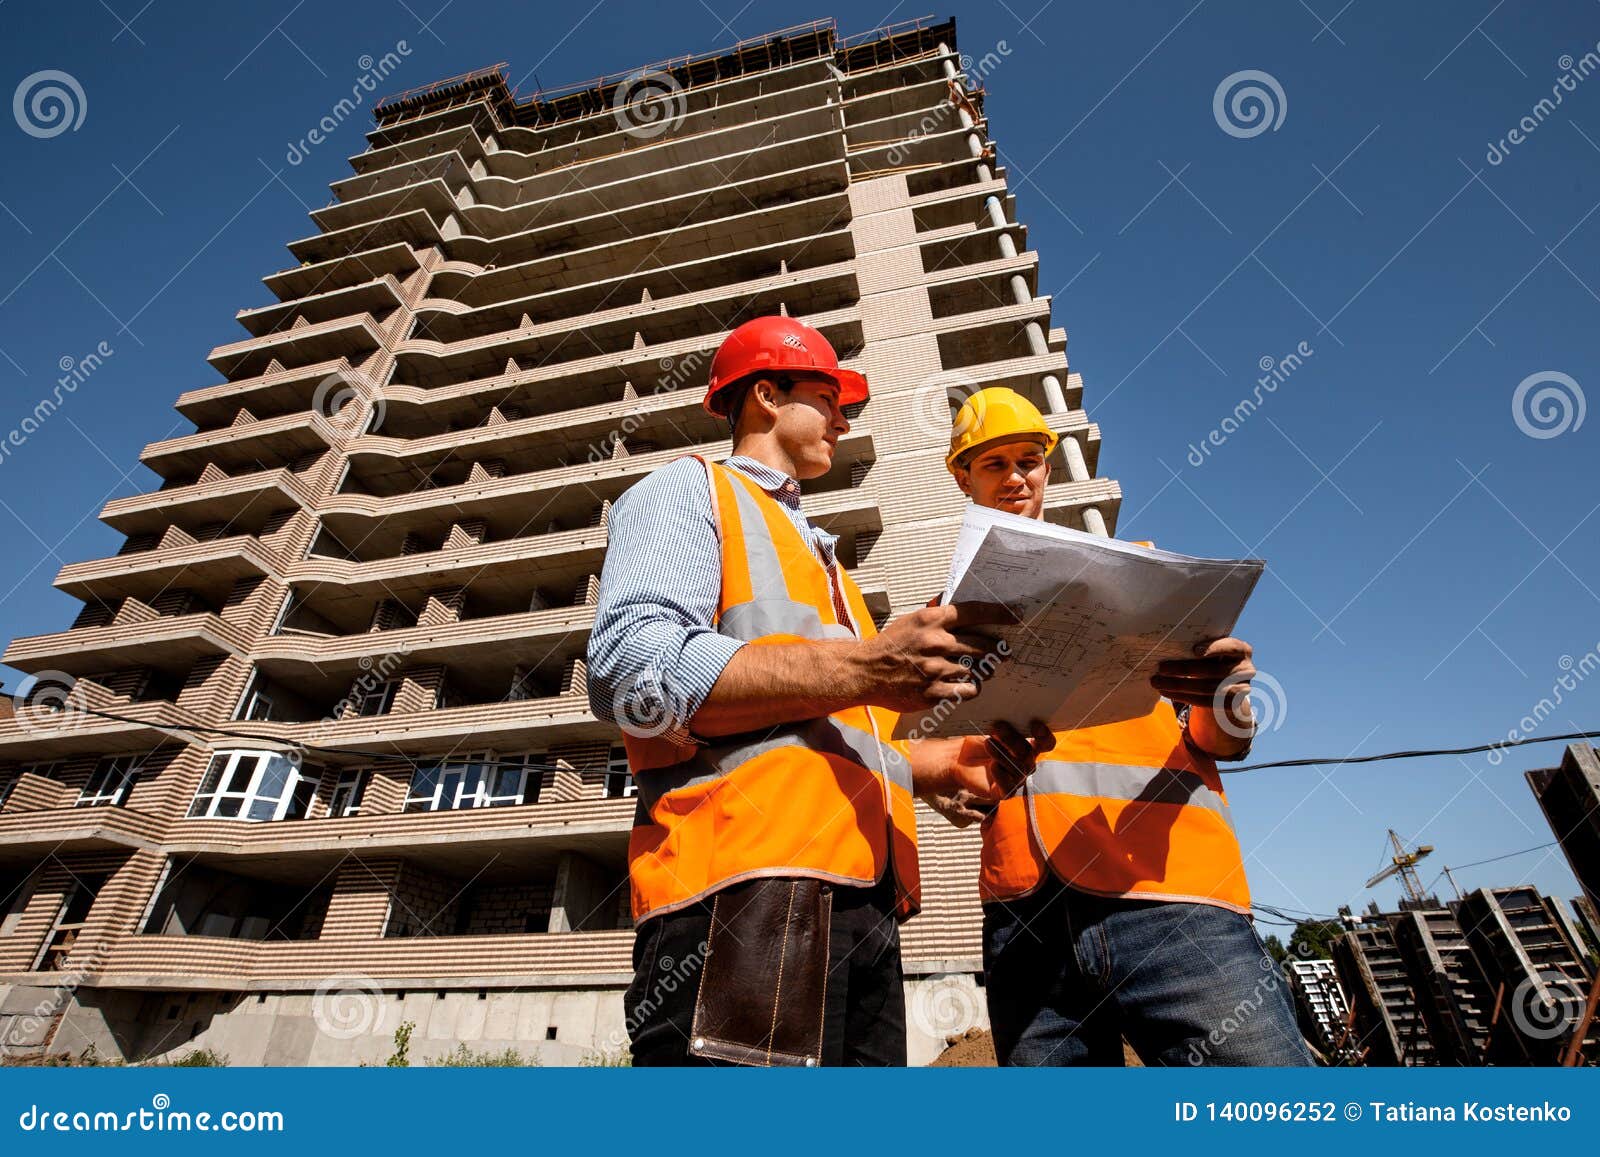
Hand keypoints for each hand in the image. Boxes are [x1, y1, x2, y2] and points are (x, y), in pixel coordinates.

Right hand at [852, 601, 1015, 712]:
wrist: (865, 672)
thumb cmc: (891, 645)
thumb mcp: (914, 622)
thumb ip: (941, 620)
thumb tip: (973, 619)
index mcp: (931, 619)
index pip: (975, 612)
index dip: (1000, 613)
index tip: (1015, 616)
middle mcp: (936, 642)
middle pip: (983, 645)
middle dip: (997, 649)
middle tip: (1002, 651)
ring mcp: (935, 668)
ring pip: (978, 669)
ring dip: (982, 670)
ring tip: (979, 669)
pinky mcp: (933, 692)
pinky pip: (967, 689)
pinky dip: (971, 687)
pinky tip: (965, 684)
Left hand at [926, 721, 1053, 826]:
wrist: (958, 756)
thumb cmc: (978, 739)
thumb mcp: (991, 728)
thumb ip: (1004, 724)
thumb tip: (1008, 714)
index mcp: (1028, 745)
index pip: (1046, 743)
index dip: (1044, 735)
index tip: (1035, 724)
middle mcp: (1025, 763)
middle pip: (1029, 755)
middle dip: (1014, 740)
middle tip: (998, 727)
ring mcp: (1015, 778)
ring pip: (1019, 770)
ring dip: (1004, 755)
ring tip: (989, 743)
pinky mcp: (1003, 791)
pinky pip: (1009, 788)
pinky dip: (1002, 775)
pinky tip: (993, 765)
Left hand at [1151, 636, 1255, 754]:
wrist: (1227, 682)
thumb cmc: (1213, 659)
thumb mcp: (1213, 650)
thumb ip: (1200, 648)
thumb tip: (1168, 647)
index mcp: (1242, 650)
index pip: (1231, 647)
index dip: (1213, 649)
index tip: (1194, 650)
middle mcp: (1246, 669)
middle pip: (1212, 671)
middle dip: (1183, 670)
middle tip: (1161, 668)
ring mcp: (1242, 689)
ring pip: (1205, 688)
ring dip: (1178, 686)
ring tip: (1158, 682)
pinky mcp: (1232, 705)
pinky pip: (1204, 702)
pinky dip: (1183, 697)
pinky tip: (1167, 692)